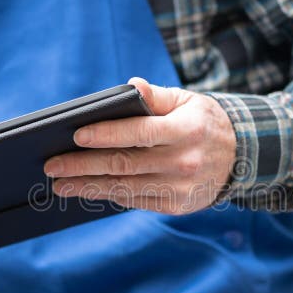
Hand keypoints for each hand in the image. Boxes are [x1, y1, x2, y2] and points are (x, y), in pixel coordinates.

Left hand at [44, 77, 235, 213]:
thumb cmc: (204, 123)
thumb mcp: (189, 102)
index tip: (75, 136)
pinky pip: (136, 200)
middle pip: (124, 164)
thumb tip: (131, 86)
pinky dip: (110, 195)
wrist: (241, 158)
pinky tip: (89, 190)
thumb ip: (158, 97)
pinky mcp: (176, 205)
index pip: (139, 133)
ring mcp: (180, 187)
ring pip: (125, 188)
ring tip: (60, 184)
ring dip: (88, 187)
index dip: (106, 135)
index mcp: (186, 130)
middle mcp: (184, 161)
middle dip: (83, 166)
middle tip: (52, 166)